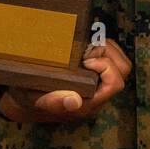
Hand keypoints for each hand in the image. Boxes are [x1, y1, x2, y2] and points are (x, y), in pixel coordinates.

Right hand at [0, 39, 130, 123]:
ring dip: (105, 47)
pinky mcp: (96, 73)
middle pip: (123, 69)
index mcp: (89, 103)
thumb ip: (54, 101)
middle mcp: (98, 93)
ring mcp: (99, 82)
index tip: (84, 60)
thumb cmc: (31, 97)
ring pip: (120, 60)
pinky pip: (111, 55)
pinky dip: (101, 46)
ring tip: (84, 47)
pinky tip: (83, 46)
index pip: (116, 84)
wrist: (26, 98)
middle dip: (108, 52)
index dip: (106, 67)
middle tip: (85, 50)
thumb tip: (75, 102)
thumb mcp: (36, 99)